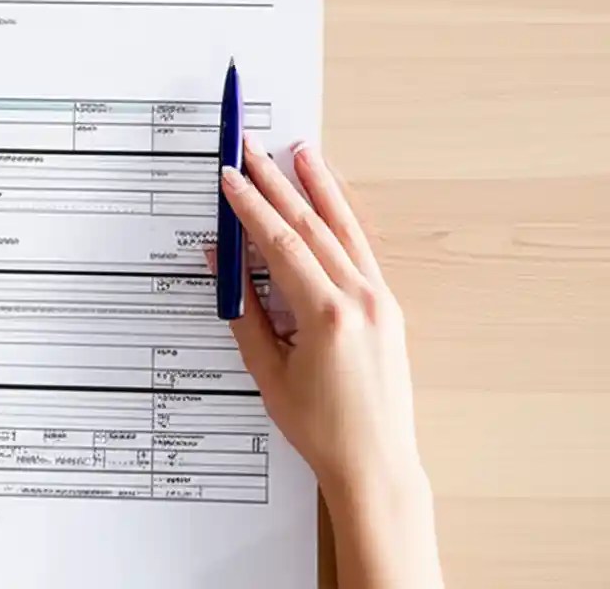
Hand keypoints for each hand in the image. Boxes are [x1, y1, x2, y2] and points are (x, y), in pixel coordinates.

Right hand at [218, 138, 441, 587]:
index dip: (250, 207)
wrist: (376, 461)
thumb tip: (222, 262)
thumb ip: (242, 311)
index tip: (229, 178)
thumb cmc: (319, 427)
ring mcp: (380, 300)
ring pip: (343, 229)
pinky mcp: (387, 307)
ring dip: (319, 188)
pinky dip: (342, 218)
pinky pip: (360, 249)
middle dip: (277, 184)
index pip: (281, 243)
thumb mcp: (267, 371)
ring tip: (300, 153)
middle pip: (311, 226)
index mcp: (327, 314)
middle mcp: (360, 298)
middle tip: (252, 150)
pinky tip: (330, 199)